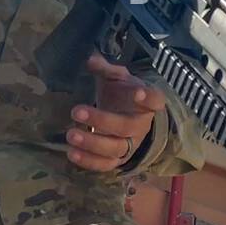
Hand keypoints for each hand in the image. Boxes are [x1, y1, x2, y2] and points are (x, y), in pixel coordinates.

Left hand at [65, 52, 165, 171]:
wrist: (124, 113)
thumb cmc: (121, 93)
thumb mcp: (116, 77)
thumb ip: (105, 68)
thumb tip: (91, 59)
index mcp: (146, 102)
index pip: (155, 100)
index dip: (149, 98)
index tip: (138, 92)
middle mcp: (141, 125)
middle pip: (126, 126)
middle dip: (101, 120)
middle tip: (75, 111)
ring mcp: (130, 144)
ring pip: (115, 148)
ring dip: (92, 143)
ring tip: (70, 134)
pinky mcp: (118, 159)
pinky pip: (106, 164)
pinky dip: (89, 161)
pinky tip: (72, 153)